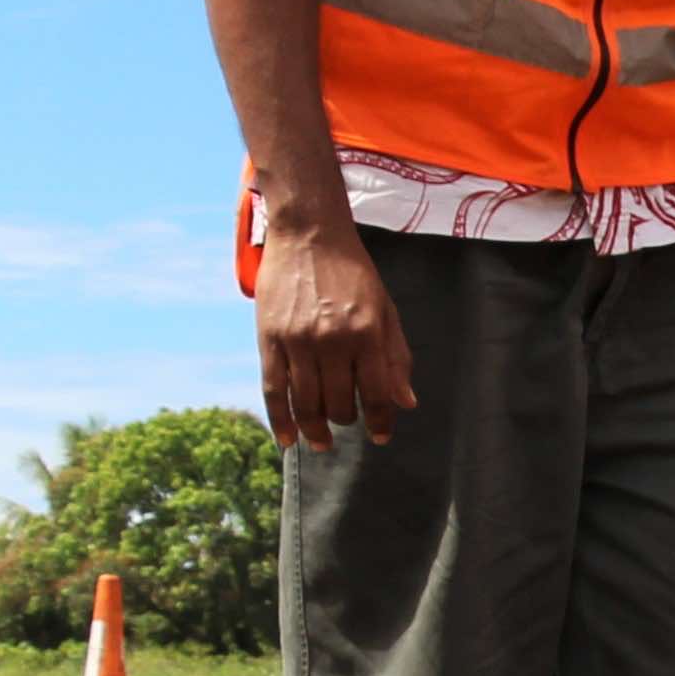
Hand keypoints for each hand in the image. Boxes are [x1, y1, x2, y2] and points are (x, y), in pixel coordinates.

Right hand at [256, 215, 414, 447]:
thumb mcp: (385, 309)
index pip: (376, 394)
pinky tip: (288, 440)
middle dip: (346, 421)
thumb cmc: (353, 271)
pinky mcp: (269, 338)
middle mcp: (333, 340)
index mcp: (367, 333)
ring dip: (315, 430)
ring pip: (306, 403)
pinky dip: (280, 420)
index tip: (381, 437)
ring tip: (320, 442)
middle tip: (346, 422)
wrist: (309, 233)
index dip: (380, 422)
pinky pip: (273, 390)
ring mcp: (298, 341)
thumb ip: (396, 357)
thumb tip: (405, 403)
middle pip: (339, 404)